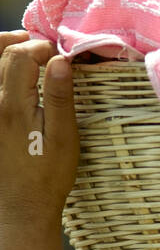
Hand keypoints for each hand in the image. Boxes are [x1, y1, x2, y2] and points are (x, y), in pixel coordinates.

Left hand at [0, 30, 77, 226]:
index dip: (42, 47)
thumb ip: (59, 98)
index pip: (21, 56)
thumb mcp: (63, 139)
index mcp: (14, 106)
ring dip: (6, 51)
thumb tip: (60, 61)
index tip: (60, 55)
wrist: (22, 205)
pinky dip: (0, 71)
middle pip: (0, 53)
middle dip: (22, 44)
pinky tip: (12, 75)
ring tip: (25, 53)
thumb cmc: (48, 176)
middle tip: (43, 48)